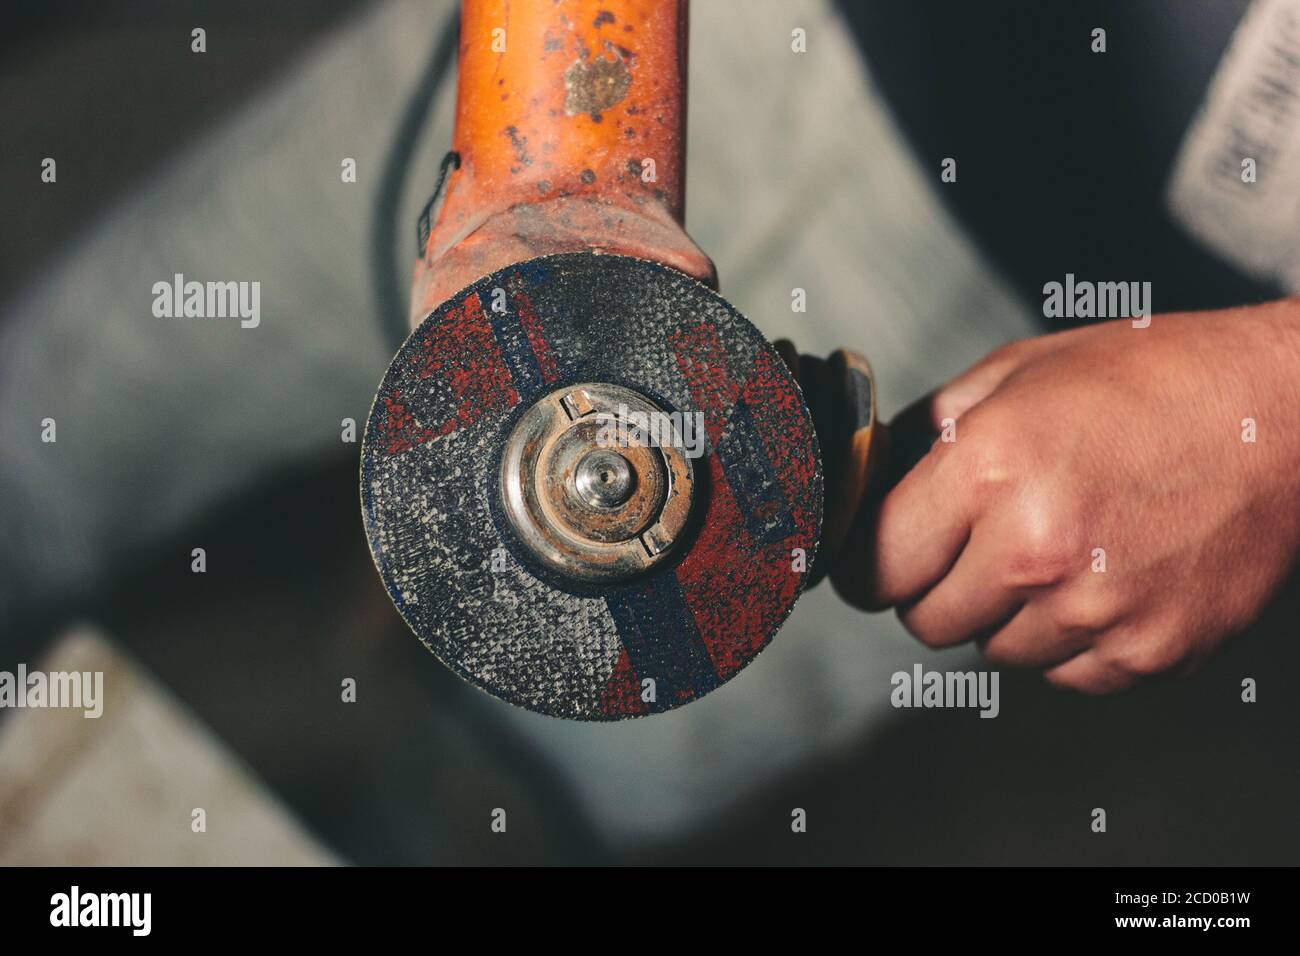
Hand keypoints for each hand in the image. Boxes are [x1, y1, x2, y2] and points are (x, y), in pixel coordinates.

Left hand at [835, 300, 1299, 692]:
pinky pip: (1066, 674)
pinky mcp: (1151, 652)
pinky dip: (1071, 640)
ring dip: (1007, 615)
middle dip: (936, 588)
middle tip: (974, 548)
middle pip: (926, 622)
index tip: (877, 563)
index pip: (877, 567)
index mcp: (990, 469)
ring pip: (996, 653)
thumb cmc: (1152, 380)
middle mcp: (1037, 548)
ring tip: (1058, 550)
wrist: (1283, 416)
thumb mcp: (1018, 371)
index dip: (868, 566)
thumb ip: (928, 429)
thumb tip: (868, 477)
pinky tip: (1104, 578)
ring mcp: (1097, 609)